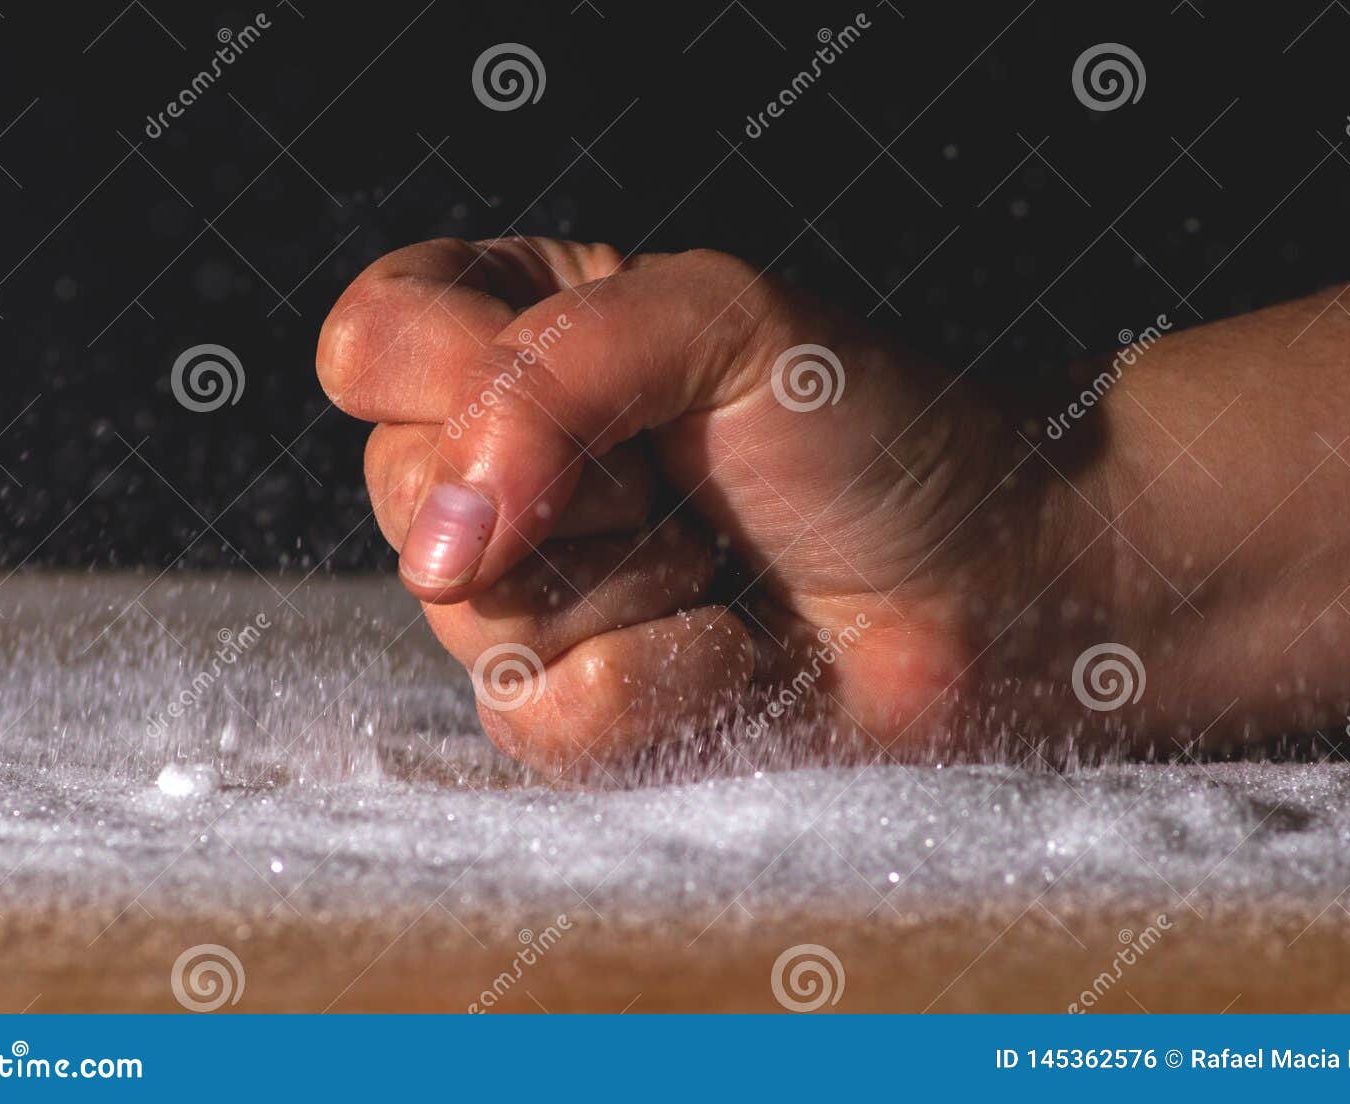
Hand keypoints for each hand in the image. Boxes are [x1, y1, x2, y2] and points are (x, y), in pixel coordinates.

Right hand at [316, 237, 1039, 773]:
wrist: (980, 578)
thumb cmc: (866, 426)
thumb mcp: (717, 319)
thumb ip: (552, 373)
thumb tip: (436, 550)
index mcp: (511, 339)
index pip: (369, 343)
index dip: (458, 372)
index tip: (604, 387)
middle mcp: (499, 471)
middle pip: (405, 492)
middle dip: (582, 488)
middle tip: (691, 480)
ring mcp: (528, 600)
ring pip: (475, 615)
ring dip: (639, 584)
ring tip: (723, 563)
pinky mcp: (572, 716)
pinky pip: (544, 717)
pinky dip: (666, 681)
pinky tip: (734, 652)